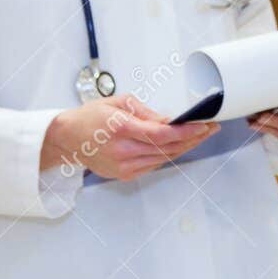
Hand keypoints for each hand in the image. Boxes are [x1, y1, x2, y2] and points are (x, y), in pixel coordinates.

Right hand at [42, 94, 218, 181]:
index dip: (186, 131)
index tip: (204, 125)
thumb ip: (147, 112)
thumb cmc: (90, 117)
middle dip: (193, 138)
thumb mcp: (119, 103)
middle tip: (210, 128)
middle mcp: (122, 151)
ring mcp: (124, 166)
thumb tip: (171, 120)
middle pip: (167, 147)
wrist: (68, 139)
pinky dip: (170, 154)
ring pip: (164, 158)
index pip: (161, 134)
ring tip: (201, 135)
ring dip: (186, 147)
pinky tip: (181, 145)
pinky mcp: (125, 175)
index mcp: (120, 129)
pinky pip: (155, 164)